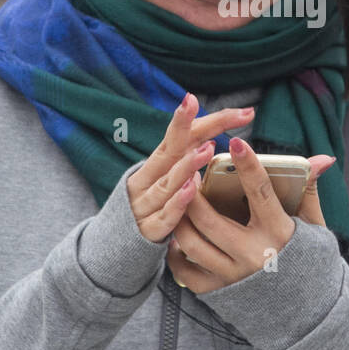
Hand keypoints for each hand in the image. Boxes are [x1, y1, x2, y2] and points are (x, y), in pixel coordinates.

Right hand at [126, 92, 255, 243]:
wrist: (115, 247)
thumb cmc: (151, 209)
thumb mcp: (165, 181)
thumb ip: (184, 160)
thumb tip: (209, 137)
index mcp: (156, 165)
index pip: (180, 136)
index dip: (198, 119)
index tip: (232, 108)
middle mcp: (147, 179)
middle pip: (168, 148)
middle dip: (181, 124)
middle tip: (192, 102)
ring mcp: (145, 204)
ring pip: (166, 182)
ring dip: (186, 165)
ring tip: (206, 150)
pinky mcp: (147, 229)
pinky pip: (164, 216)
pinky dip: (178, 203)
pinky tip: (191, 190)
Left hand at [166, 134, 336, 292]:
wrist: (306, 311)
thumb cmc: (309, 260)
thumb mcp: (313, 225)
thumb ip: (308, 190)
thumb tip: (323, 158)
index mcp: (279, 233)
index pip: (260, 192)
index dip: (248, 165)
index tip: (235, 141)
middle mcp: (253, 255)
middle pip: (209, 218)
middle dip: (193, 192)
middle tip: (188, 172)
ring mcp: (233, 276)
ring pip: (191, 243)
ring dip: (180, 219)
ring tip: (180, 200)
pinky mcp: (218, 293)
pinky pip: (185, 270)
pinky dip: (176, 251)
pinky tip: (178, 235)